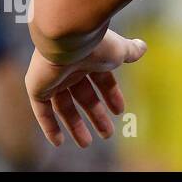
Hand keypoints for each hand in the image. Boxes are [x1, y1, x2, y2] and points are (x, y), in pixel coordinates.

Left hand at [26, 29, 146, 147]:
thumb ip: (130, 51)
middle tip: (107, 134)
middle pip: (84, 97)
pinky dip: (50, 127)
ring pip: (64, 107)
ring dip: (75, 126)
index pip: (101, 81)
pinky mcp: (38, 88)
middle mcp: (71, 69)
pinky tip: (58, 142)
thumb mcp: (119, 51)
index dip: (111, 96)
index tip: (120, 112)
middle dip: (96, 116)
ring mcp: (53, 79)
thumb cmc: (96, 43)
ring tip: (86, 143)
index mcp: (90, 59)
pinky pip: (43, 112)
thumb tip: (143, 48)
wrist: (67, 38)